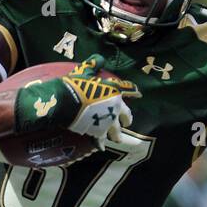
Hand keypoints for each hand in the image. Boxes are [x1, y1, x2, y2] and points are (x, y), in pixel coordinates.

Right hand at [13, 54, 140, 150]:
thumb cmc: (78, 84)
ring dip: (117, 135)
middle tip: (127, 122)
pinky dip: (101, 144)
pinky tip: (101, 148)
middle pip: (126, 115)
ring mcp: (108, 122)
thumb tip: (100, 59)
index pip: (128, 90)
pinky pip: (101, 140)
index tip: (139, 94)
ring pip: (116, 131)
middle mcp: (115, 108)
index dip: (134, 91)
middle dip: (127, 119)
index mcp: (115, 92)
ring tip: (118, 139)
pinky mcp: (98, 132)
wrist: (67, 102)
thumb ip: (94, 65)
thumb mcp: (85, 70)